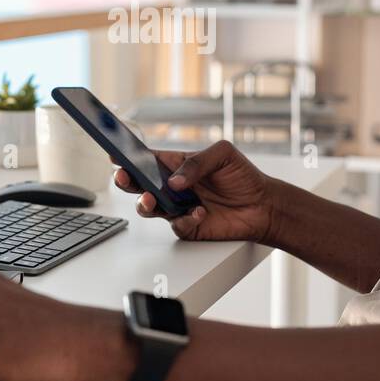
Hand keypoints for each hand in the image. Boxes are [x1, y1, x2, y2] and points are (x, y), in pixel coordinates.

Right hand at [115, 139, 277, 243]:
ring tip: (151, 199)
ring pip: (149, 207)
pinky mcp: (188, 226)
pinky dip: (186, 219)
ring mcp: (178, 207)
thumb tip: (174, 180)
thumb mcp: (224, 155)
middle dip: (126, 180)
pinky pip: (176, 225)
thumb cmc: (243, 177)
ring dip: (145, 203)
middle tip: (124, 178)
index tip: (116, 154)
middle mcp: (173, 186)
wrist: (263, 206)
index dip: (129, 156)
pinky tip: (200, 212)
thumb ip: (197, 163)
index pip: (147, 159)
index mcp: (177, 164)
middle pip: (140, 184)